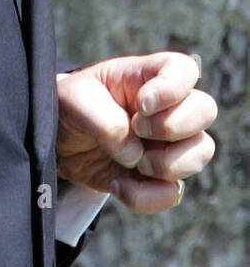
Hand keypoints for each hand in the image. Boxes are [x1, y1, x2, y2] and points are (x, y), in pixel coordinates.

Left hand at [56, 52, 216, 213]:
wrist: (60, 142)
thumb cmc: (72, 106)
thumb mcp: (75, 101)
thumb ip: (104, 120)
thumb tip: (135, 154)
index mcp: (145, 77)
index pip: (183, 69)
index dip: (173, 87)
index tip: (142, 104)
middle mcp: (167, 108)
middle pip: (205, 109)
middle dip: (174, 126)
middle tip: (138, 128)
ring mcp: (168, 144)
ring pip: (201, 152)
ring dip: (167, 164)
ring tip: (132, 161)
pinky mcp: (159, 178)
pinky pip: (173, 193)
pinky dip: (147, 197)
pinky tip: (118, 185)